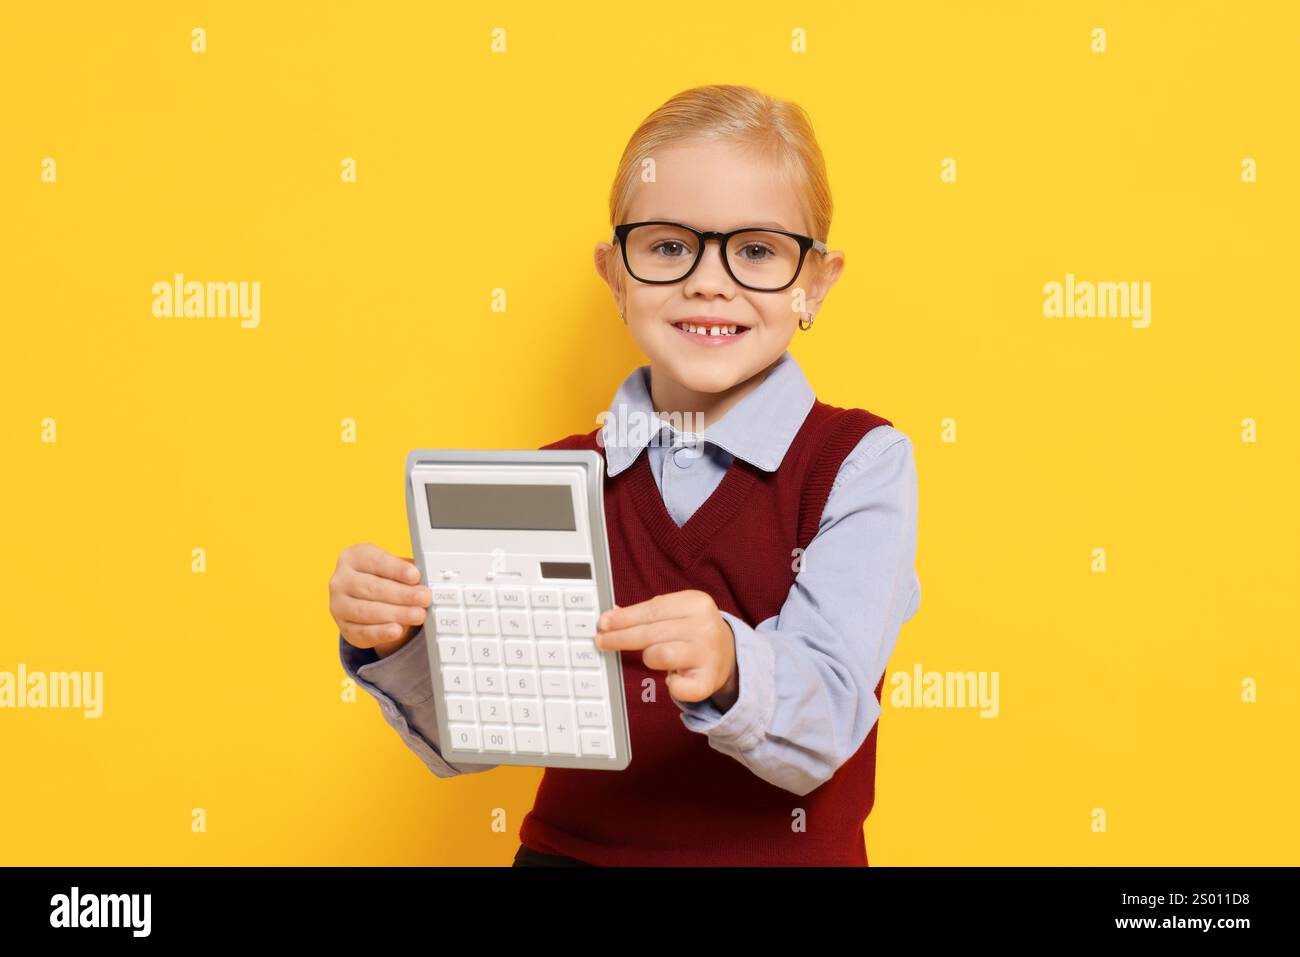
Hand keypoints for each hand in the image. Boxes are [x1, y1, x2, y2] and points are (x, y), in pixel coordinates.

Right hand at [330, 543, 430, 657]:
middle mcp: (341, 580)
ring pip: (366, 611)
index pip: (376, 561)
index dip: (397, 569)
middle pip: (372, 588)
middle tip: (424, 598)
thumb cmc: (384, 577)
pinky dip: (381, 632)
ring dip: (395, 614)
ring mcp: (338, 605)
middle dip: (401, 594)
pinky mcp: (344, 627)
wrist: (367, 599)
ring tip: (418, 615)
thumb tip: (426, 582)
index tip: (415, 576)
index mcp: (353, 557)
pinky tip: (397, 631)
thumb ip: (407, 572)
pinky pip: (362, 632)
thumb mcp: (394, 568)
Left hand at [594, 590, 737, 708]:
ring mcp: (709, 654)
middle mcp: (705, 626)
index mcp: (696, 603)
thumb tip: (611, 615)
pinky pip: (678, 688)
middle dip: (621, 638)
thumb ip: (646, 612)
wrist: (730, 654)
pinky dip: (672, 686)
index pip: (651, 609)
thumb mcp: (676, 612)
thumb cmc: (694, 631)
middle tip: (602, 641)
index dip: (624, 618)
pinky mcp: (709, 681)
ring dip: (650, 657)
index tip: (603, 623)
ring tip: (655, 656)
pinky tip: (673, 679)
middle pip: (651, 632)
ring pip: (660, 656)